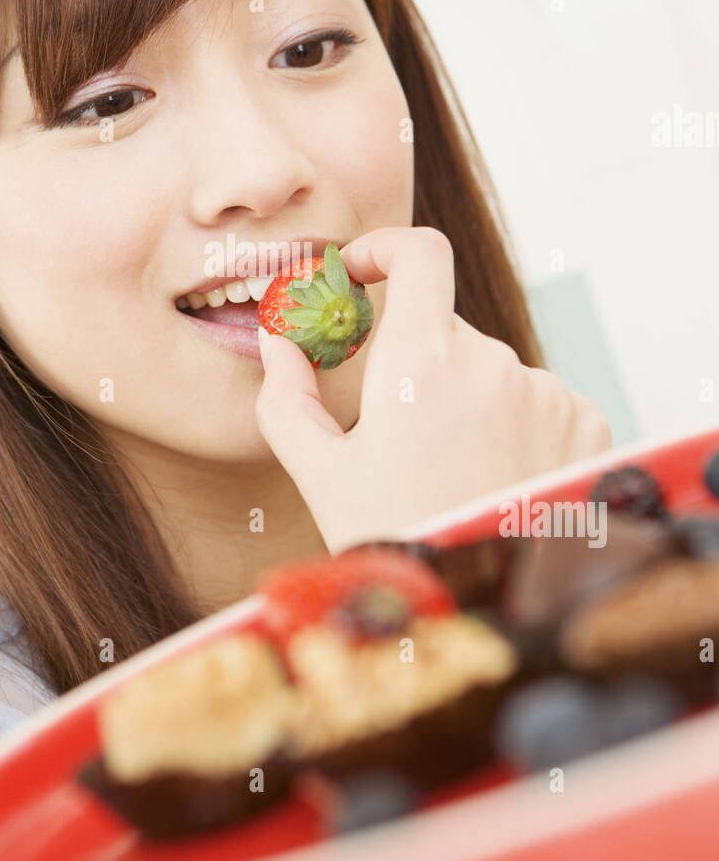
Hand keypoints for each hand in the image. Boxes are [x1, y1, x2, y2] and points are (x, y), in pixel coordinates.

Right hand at [255, 226, 612, 554]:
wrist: (479, 611)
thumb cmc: (393, 544)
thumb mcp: (319, 473)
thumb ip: (287, 393)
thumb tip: (276, 340)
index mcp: (420, 362)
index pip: (420, 253)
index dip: (387, 249)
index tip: (363, 274)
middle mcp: (492, 364)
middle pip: (446, 328)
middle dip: (416, 361)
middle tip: (396, 431)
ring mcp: (546, 393)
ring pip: (492, 369)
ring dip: (466, 399)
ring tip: (450, 475)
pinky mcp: (585, 424)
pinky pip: (538, 400)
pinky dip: (513, 425)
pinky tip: (493, 480)